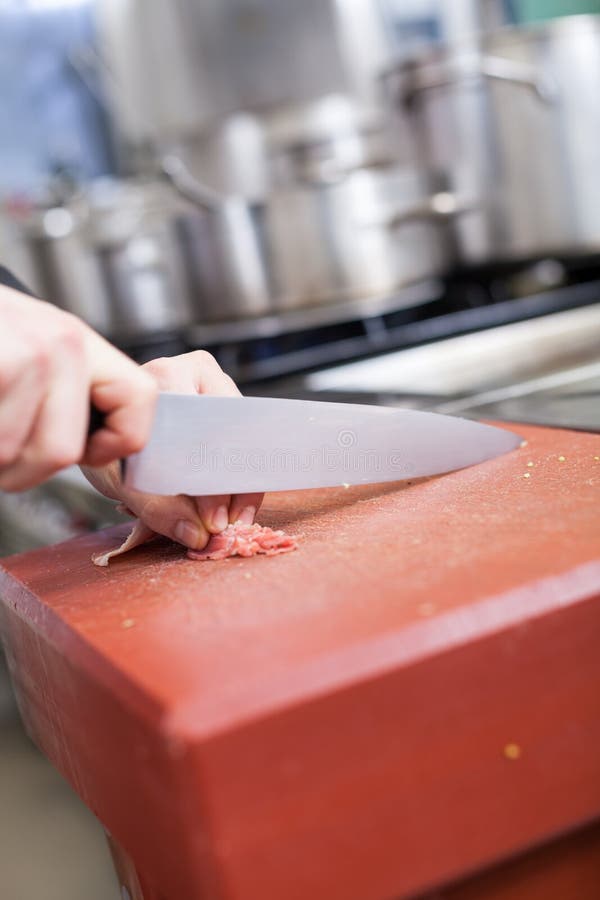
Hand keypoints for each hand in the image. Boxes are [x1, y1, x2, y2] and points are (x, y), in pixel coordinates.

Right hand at [0, 286, 156, 490]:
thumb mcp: (30, 354)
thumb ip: (68, 394)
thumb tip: (96, 446)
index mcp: (79, 342)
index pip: (140, 399)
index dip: (117, 442)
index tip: (85, 451)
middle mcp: (61, 341)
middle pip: (64, 451)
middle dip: (23, 470)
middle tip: (0, 451)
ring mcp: (28, 352)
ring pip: (15, 454)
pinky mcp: (3, 363)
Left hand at [83, 351, 263, 550]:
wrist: (96, 420)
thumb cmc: (103, 439)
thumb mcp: (118, 476)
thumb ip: (155, 507)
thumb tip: (198, 535)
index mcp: (167, 377)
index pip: (204, 430)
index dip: (211, 481)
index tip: (214, 521)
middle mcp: (195, 372)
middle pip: (231, 433)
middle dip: (230, 487)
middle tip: (227, 526)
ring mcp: (215, 384)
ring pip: (242, 439)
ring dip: (237, 487)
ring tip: (230, 521)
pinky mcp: (225, 400)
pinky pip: (243, 442)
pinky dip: (238, 480)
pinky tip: (232, 509)